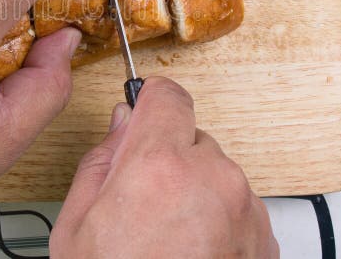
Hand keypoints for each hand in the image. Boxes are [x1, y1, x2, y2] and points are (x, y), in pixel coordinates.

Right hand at [51, 77, 277, 257]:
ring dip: (197, 189)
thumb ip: (102, 158)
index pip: (168, 96)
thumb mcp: (76, 223)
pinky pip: (239, 206)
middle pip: (193, 137)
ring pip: (218, 173)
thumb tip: (122, 123)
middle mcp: (212, 178)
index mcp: (158, 165)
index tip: (146, 111)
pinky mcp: (264, 239)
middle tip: (145, 200)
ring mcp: (245, 210)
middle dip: (170, 157)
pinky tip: (193, 251)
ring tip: (170, 237)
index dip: (151, 102)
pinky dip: (219, 219)